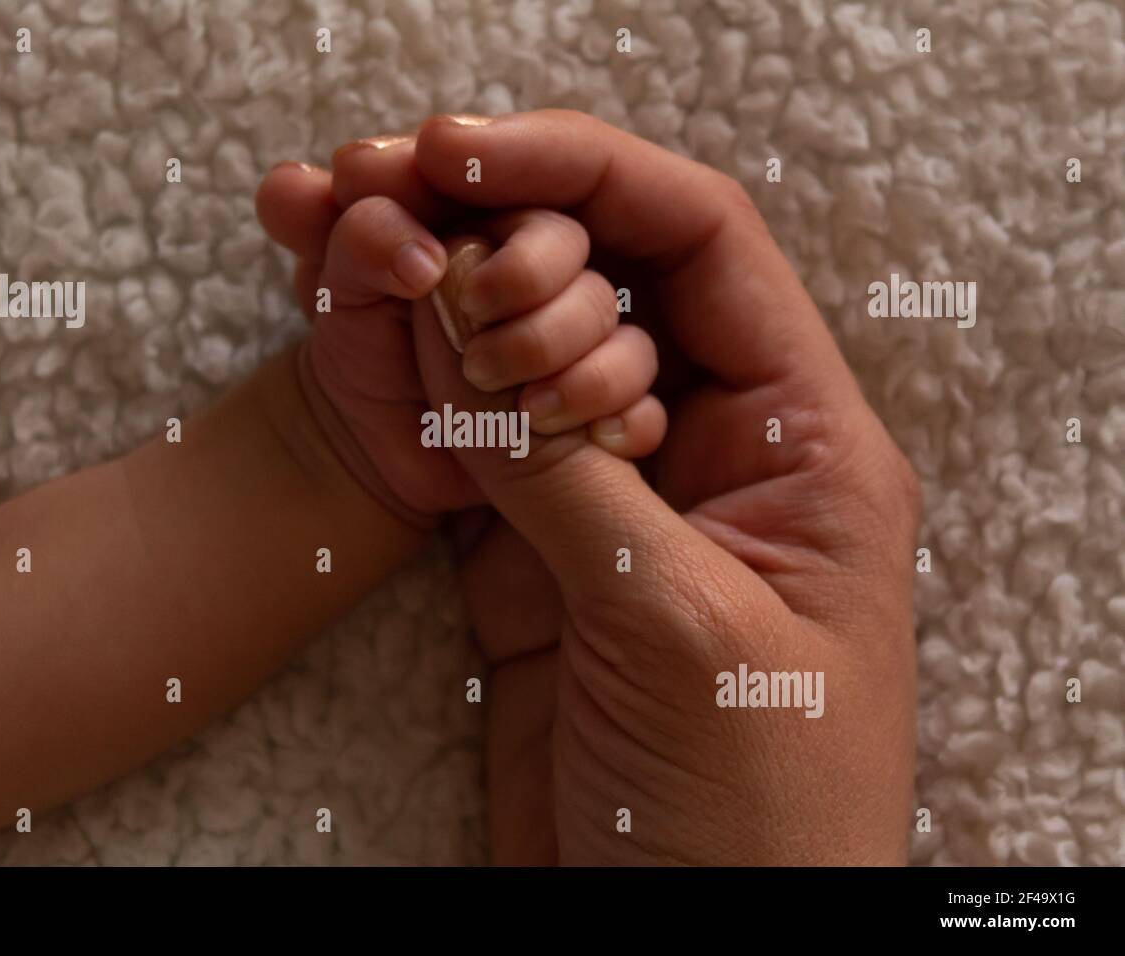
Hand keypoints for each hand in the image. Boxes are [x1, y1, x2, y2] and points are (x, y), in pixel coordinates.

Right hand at [334, 110, 920, 864]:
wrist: (686, 942)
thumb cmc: (755, 815)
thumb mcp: (679, 625)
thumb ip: (569, 476)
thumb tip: (470, 340)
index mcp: (801, 442)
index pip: (702, 243)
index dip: (587, 173)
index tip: (467, 150)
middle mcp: (712, 449)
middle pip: (611, 280)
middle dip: (512, 242)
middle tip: (416, 246)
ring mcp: (619, 500)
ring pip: (534, 356)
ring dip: (460, 312)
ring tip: (374, 273)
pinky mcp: (540, 559)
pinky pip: (483, 444)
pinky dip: (432, 399)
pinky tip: (385, 360)